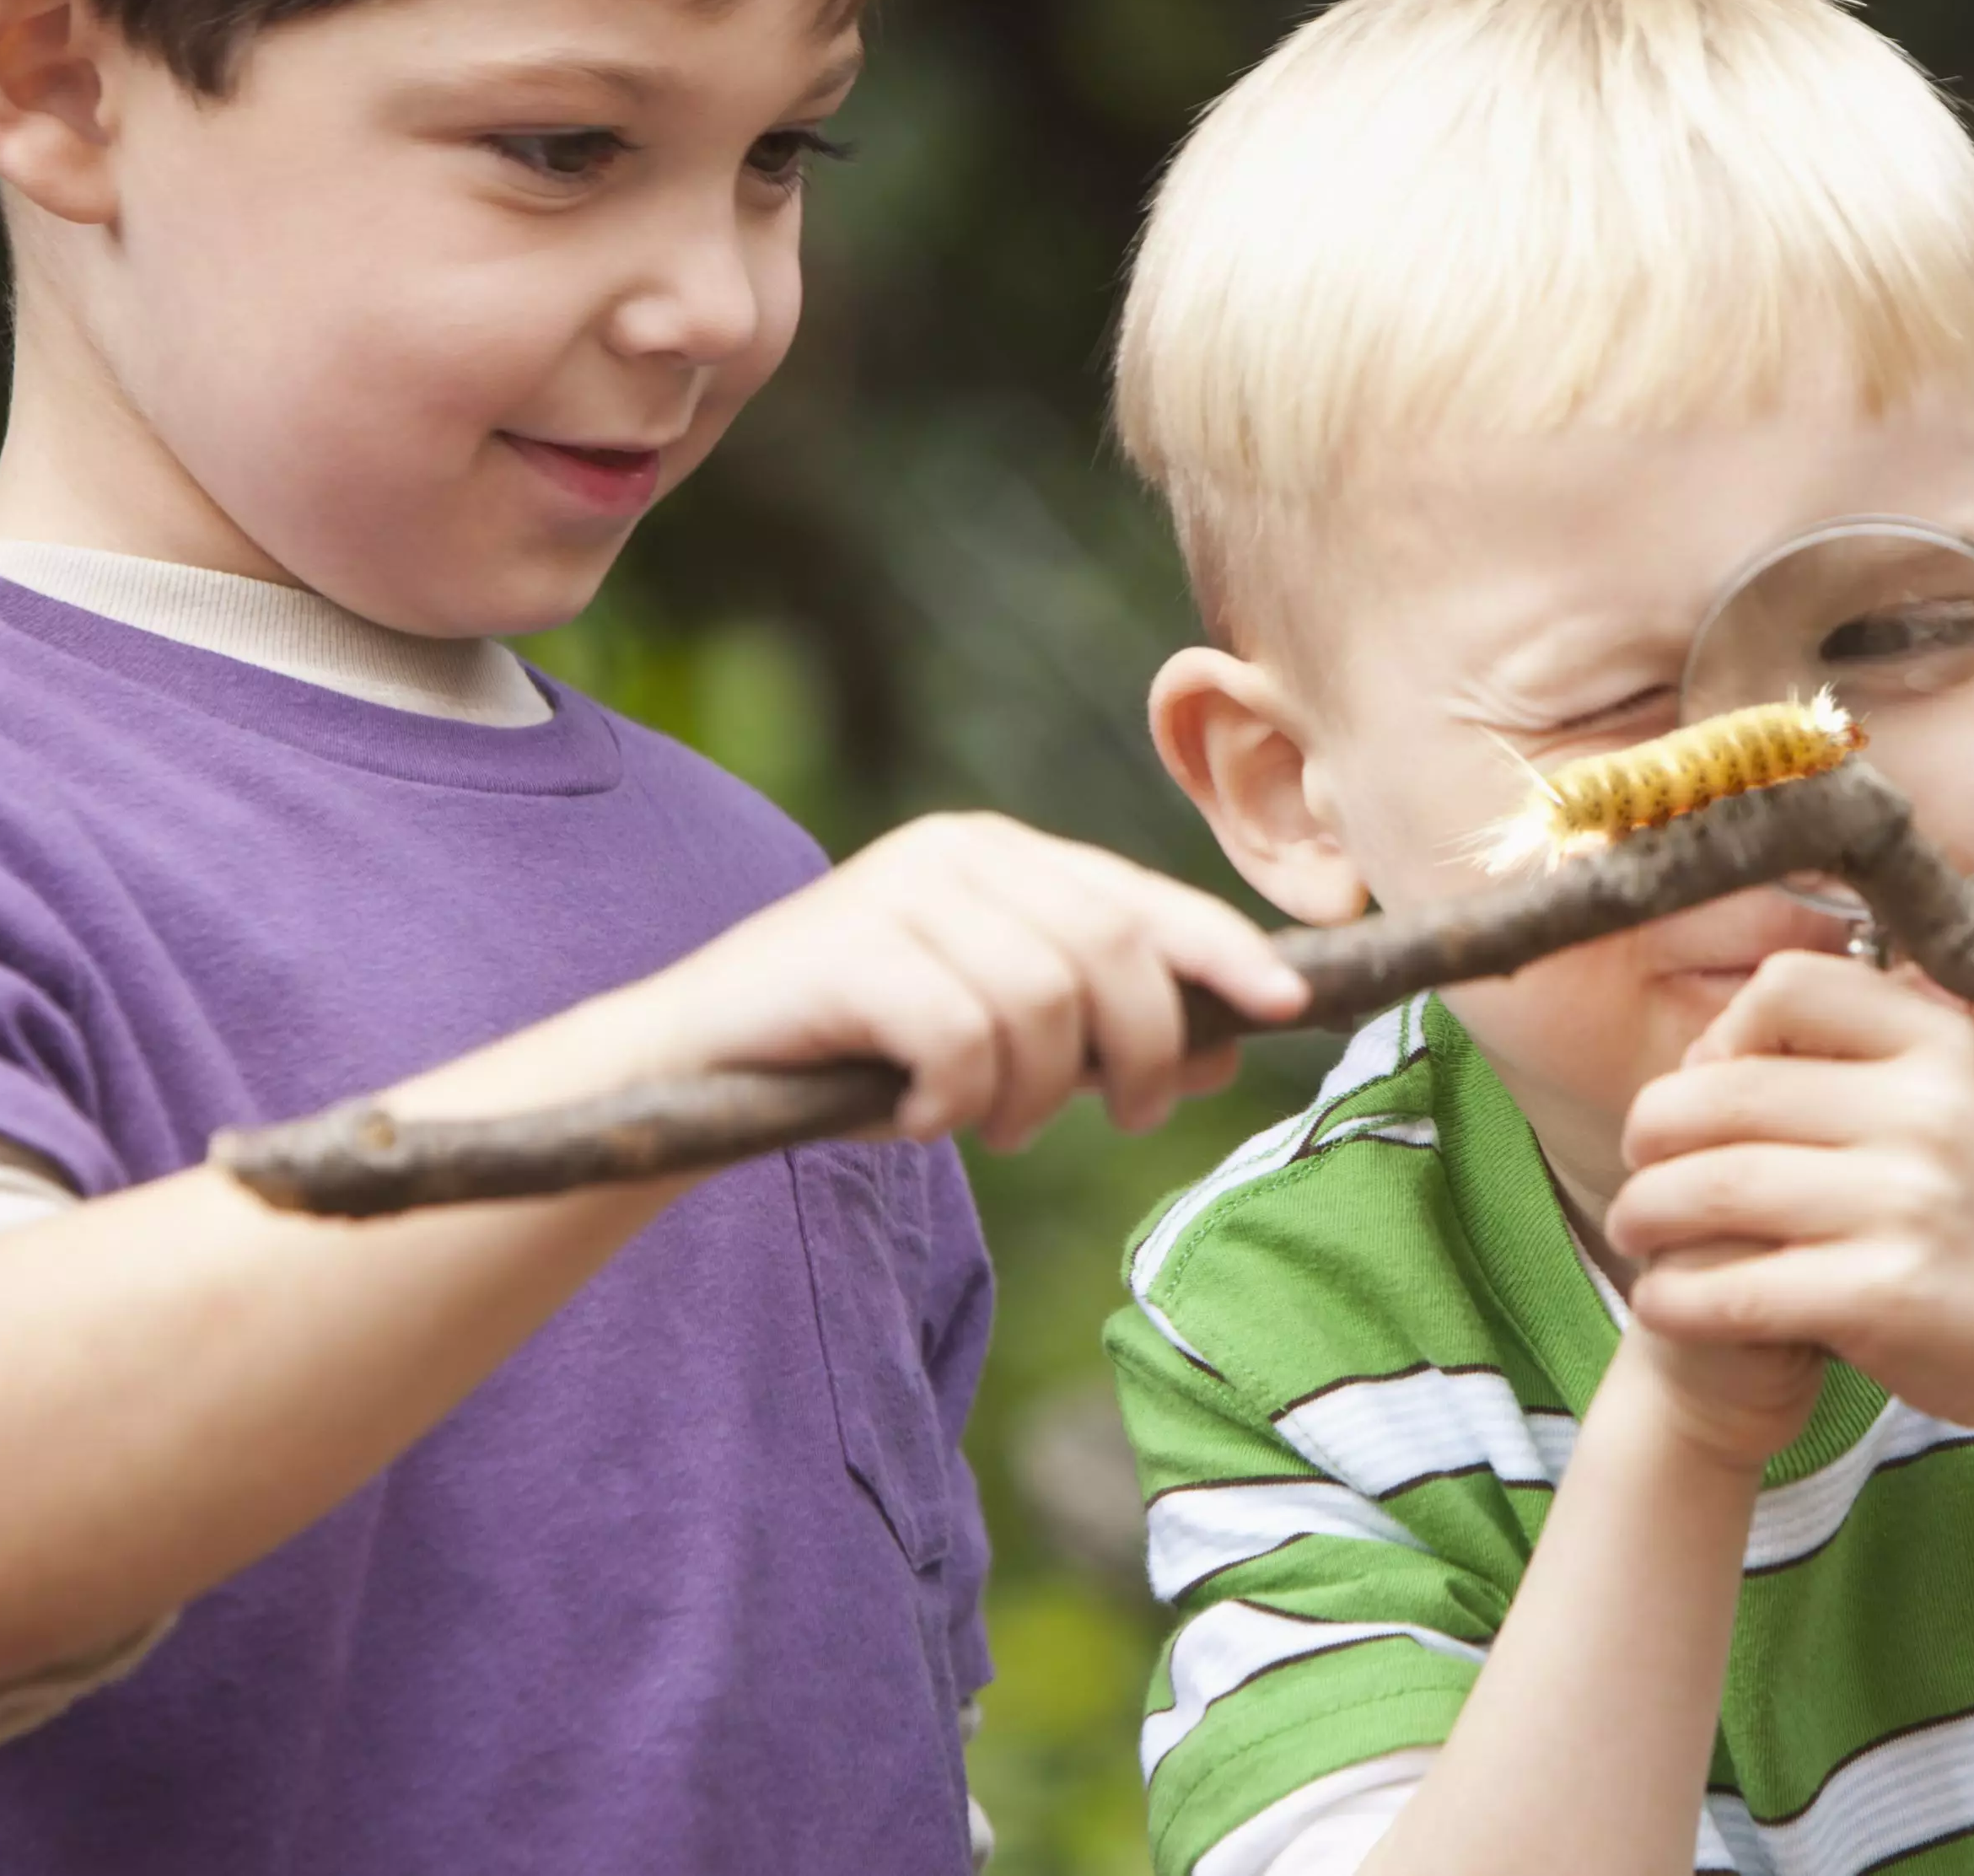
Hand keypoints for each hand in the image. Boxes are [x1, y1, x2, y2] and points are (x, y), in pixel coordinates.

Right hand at [608, 814, 1309, 1146]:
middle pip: (1113, 951)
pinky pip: (963, 1036)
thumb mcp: (999, 1035)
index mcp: (1004, 855)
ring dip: (1031, 1094)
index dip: (1222, 951)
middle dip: (1138, 1052)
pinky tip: (912, 1116)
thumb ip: (1100, 1026)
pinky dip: (954, 1100)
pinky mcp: (849, 947)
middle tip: (1117, 1120)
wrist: (688, 1067)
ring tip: (987, 1121)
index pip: (1142, 896)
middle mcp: (959, 851)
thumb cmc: (859, 1053)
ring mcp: (900, 891)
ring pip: (1044, 1002)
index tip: (1285, 1008)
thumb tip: (1230, 1041)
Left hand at [1604, 952, 1973, 1435]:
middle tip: (1638, 1164)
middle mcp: (1931, 1110)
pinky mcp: (1885, 1296)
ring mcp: (1909, 1204)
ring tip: (1636, 1228)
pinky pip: (1733, 1287)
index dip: (1722, 1031)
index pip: (1785, 986)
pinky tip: (1662, 1298)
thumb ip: (1904, 1027)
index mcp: (1945, 1041)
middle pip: (1724, 1094)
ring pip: (1712, 1187)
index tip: (1709, 1084)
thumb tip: (1773, 987)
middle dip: (1651, 1133)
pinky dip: (1674, 1296)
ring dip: (1645, 1211)